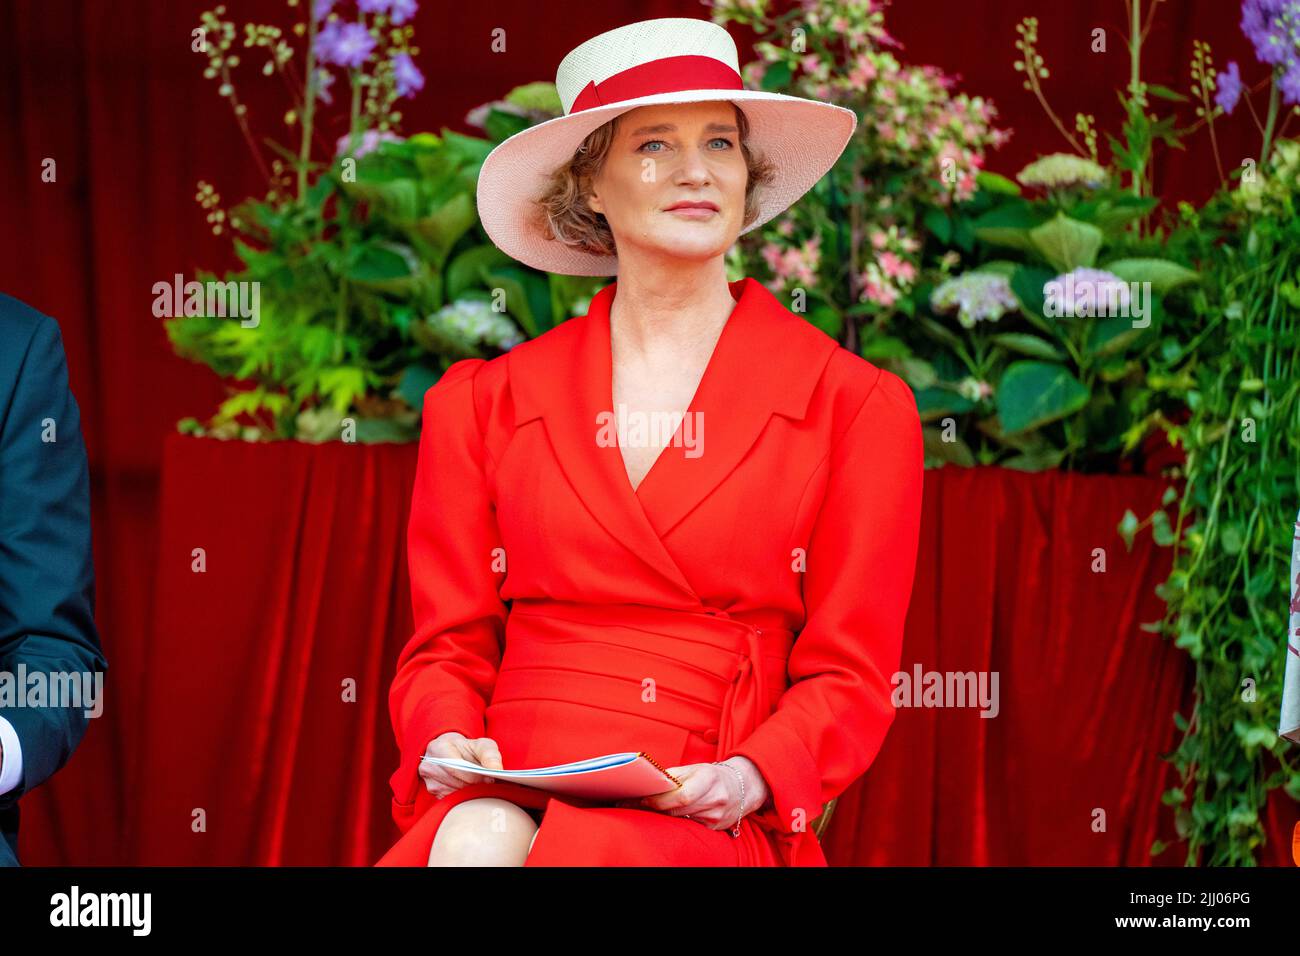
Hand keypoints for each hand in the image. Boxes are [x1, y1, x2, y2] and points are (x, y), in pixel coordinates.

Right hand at [418, 732, 503, 798]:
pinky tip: (473, 792)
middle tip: (489, 784)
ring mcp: (430, 781)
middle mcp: (429, 765)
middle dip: (475, 785)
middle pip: (455, 782)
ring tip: (482, 787)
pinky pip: (452, 801)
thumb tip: (497, 770)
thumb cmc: (469, 749)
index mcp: (438, 748)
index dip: (474, 775)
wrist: (453, 752)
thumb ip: (490, 755)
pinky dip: (465, 798)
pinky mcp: (435, 794)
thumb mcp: (482, 745)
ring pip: (454, 794)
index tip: (490, 778)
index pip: (456, 767)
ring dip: (471, 793)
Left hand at [615, 757, 769, 831]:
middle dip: (654, 808)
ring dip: (661, 817)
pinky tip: (665, 819)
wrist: (742, 787)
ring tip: (644, 810)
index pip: (681, 796)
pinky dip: (675, 823)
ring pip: (681, 821)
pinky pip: (689, 827)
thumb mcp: (695, 768)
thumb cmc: (713, 776)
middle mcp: (715, 801)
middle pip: (677, 810)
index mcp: (709, 780)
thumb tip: (648, 781)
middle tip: (633, 804)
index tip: (641, 798)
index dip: (659, 799)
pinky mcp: (714, 829)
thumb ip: (673, 775)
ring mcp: (716, 818)